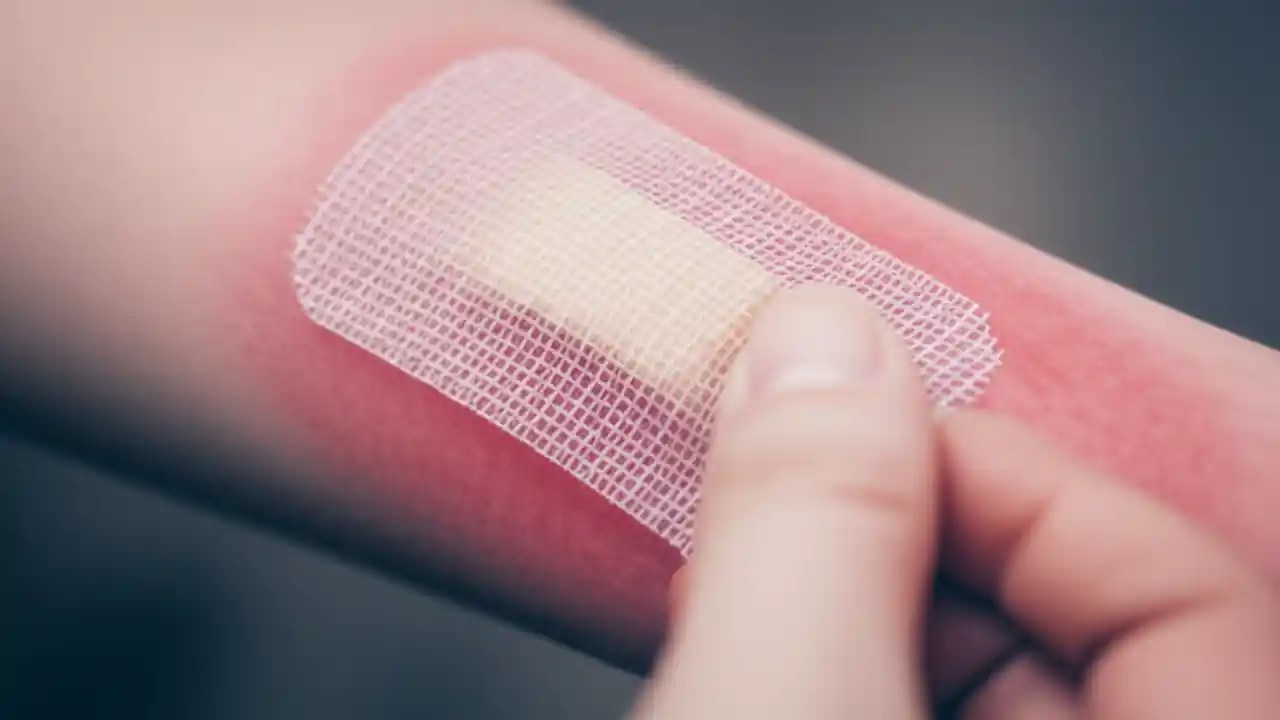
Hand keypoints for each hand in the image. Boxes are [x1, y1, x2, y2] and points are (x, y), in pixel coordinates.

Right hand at [634, 286, 1279, 718]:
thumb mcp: (768, 710)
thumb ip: (817, 525)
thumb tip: (823, 343)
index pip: (1183, 595)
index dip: (1016, 484)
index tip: (859, 432)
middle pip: (1083, 635)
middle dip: (912, 543)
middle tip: (784, 497)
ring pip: (984, 687)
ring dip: (855, 607)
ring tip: (734, 585)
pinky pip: (913, 717)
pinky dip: (834, 671)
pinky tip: (737, 652)